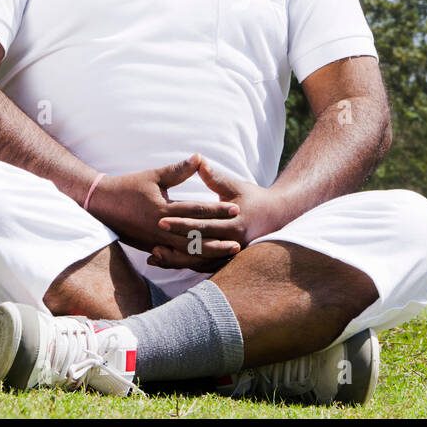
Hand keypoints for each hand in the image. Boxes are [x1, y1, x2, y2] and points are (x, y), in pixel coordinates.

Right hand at [87, 154, 241, 261]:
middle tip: (238, 241)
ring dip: (208, 253)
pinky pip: (175, 258)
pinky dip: (192, 260)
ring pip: (186, 252)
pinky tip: (206, 261)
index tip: (235, 209)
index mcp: (162, 210)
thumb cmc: (128, 187)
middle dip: (217, 240)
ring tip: (227, 253)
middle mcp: (160, 230)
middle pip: (194, 238)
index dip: (216, 209)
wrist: (101, 204)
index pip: (195, 211)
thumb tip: (199, 157)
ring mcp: (155, 242)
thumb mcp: (154, 176)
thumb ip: (178, 170)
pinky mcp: (151, 248)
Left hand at [148, 157, 287, 270]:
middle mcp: (233, 243)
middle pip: (199, 248)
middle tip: (151, 243)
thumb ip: (215, 178)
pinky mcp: (227, 260)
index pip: (203, 226)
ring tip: (154, 257)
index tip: (160, 220)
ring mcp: (231, 255)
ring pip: (200, 262)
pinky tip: (166, 262)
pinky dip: (185, 264)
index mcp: (235, 224)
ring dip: (177, 260)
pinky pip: (204, 266)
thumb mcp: (235, 186)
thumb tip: (198, 161)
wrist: (275, 216)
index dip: (181, 224)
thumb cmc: (253, 197)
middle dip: (175, 246)